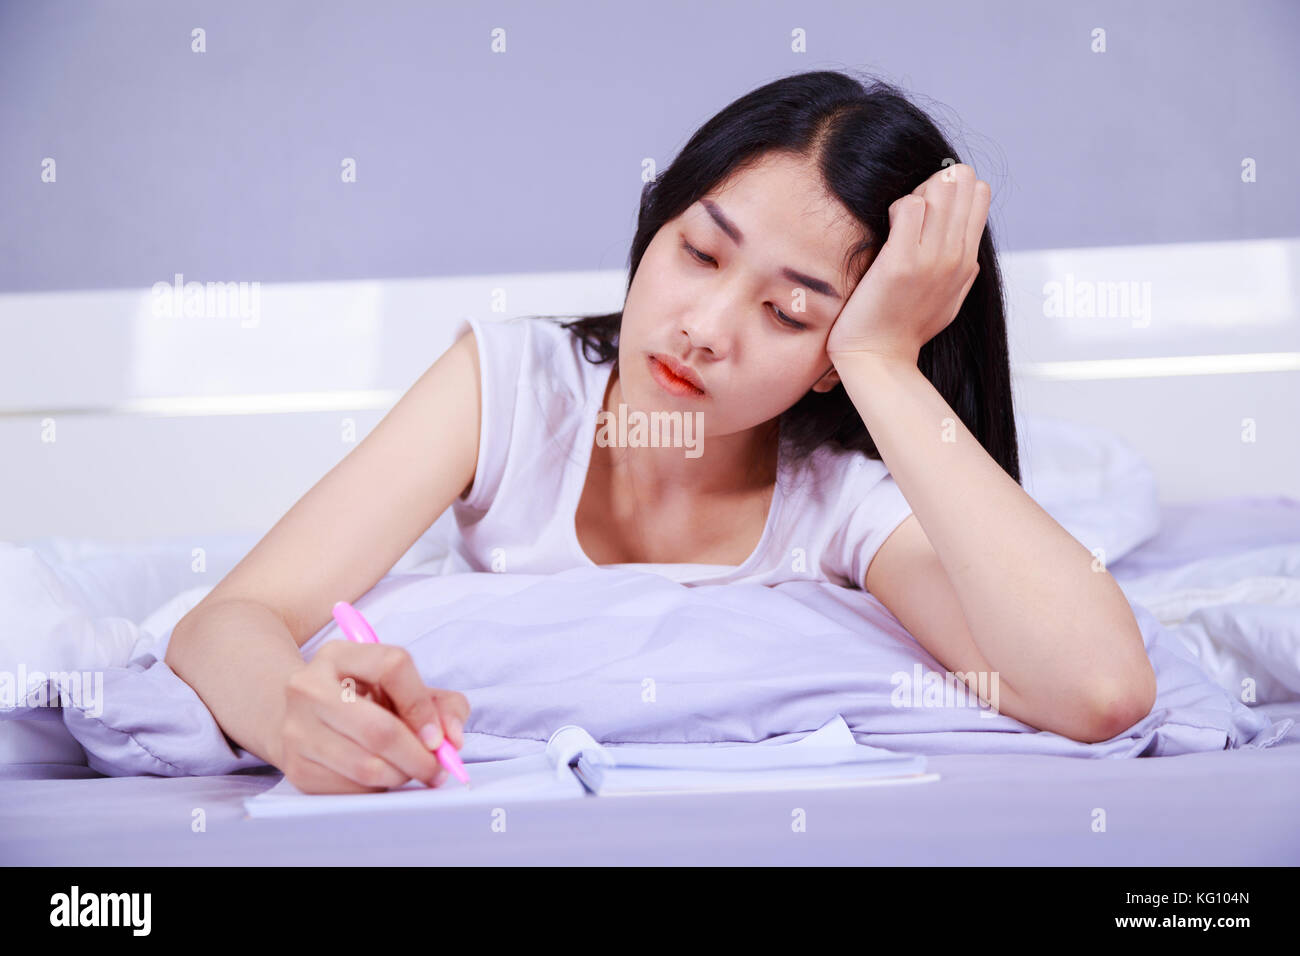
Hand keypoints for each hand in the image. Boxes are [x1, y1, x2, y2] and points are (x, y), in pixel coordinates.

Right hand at [275, 641, 470, 793]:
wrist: (306, 718)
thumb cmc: (366, 701)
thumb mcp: (406, 689)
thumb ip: (443, 705)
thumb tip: (452, 739)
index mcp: (339, 655)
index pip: (392, 666)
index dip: (422, 705)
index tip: (438, 736)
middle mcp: (309, 687)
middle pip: (379, 730)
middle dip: (418, 756)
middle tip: (436, 767)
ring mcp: (297, 729)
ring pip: (366, 766)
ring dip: (401, 775)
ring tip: (410, 770)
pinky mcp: (296, 767)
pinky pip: (351, 789)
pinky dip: (377, 788)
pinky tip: (381, 776)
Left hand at [825, 162, 989, 367]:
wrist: (879, 358)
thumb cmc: (905, 329)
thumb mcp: (949, 299)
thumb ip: (962, 270)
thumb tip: (969, 251)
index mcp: (968, 261)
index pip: (980, 192)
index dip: (953, 187)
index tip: (928, 206)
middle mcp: (956, 257)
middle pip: (963, 182)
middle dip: (934, 182)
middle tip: (911, 209)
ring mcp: (931, 259)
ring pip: (939, 189)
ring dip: (916, 193)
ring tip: (899, 219)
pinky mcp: (901, 262)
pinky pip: (910, 207)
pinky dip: (897, 206)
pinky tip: (886, 226)